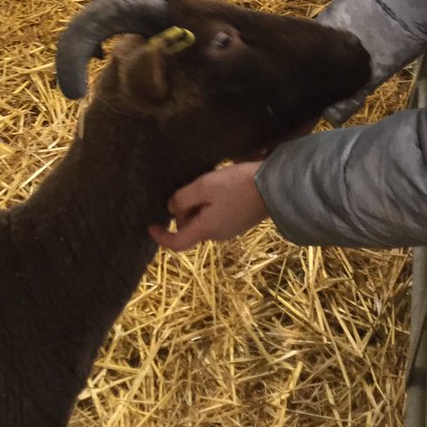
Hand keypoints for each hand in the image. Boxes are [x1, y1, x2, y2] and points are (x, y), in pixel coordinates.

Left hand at [149, 161, 267, 250]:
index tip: (151, 226)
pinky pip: (218, 216)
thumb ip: (184, 198)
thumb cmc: (238, 186)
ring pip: (205, 220)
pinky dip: (212, 205)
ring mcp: (231, 229)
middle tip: (191, 187)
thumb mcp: (205, 186)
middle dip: (184, 211)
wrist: (276, 188)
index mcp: (205, 229)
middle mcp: (217, 235)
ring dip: (199, 206)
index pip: (177, 242)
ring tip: (208, 183)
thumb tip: (172, 208)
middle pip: (191, 227)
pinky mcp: (241, 221)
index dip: (161, 237)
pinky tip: (222, 187)